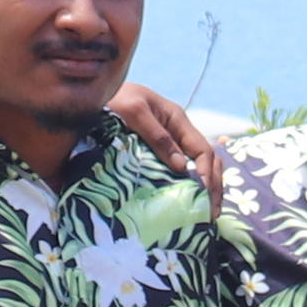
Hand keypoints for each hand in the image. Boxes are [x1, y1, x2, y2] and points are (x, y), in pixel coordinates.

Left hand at [112, 81, 228, 206]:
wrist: (92, 92)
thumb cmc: (114, 98)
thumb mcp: (135, 112)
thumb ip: (158, 137)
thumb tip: (182, 167)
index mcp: (177, 119)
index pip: (203, 149)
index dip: (208, 172)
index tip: (204, 194)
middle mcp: (178, 131)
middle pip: (208, 161)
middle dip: (214, 186)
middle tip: (211, 213)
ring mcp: (170, 141)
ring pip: (197, 167)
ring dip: (205, 189)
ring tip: (205, 214)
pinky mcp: (157, 151)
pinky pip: (179, 170)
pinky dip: (188, 186)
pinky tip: (187, 203)